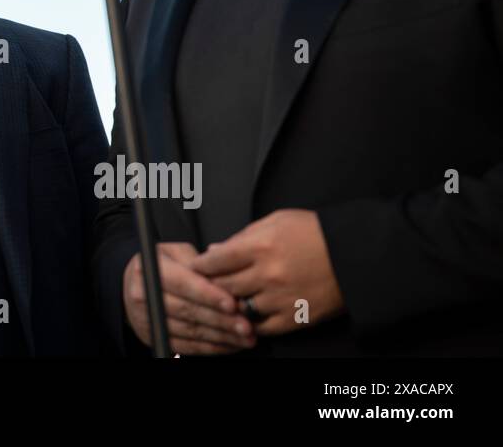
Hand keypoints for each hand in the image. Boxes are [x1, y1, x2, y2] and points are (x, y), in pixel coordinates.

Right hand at [123, 242, 255, 354]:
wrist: (132, 283)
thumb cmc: (162, 264)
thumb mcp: (175, 251)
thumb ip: (199, 261)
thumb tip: (226, 274)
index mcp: (148, 268)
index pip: (182, 283)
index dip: (208, 294)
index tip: (232, 303)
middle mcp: (143, 295)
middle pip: (187, 311)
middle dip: (220, 320)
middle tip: (247, 325)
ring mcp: (148, 318)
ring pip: (190, 331)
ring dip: (221, 336)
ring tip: (246, 337)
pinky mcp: (155, 336)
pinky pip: (187, 346)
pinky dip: (212, 348)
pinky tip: (231, 344)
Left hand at [191, 209, 343, 335]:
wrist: (355, 255)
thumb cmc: (316, 233)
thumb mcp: (276, 221)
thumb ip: (242, 236)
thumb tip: (214, 250)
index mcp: (260, 246)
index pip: (215, 261)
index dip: (200, 266)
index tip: (193, 268)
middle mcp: (267, 274)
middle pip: (223, 286)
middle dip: (210, 285)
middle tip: (203, 284)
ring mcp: (280, 298)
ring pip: (239, 307)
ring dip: (230, 303)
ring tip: (226, 298)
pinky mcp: (295, 317)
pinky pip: (261, 326)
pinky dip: (250, 322)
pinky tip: (247, 315)